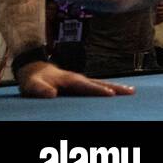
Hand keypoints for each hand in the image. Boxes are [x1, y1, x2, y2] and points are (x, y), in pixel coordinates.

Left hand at [16, 61, 134, 98]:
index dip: (99, 91)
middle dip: (116, 87)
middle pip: (101, 83)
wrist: (34, 68)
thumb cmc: (33, 79)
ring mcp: (82, 80)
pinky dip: (110, 87)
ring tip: (131, 91)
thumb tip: (52, 94)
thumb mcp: (31, 85)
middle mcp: (79, 79)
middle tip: (131, 92)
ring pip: (102, 83)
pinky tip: (116, 90)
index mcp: (70, 80)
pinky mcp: (81, 83)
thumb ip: (40, 90)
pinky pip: (98, 85)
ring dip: (117, 87)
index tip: (111, 95)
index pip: (88, 86)